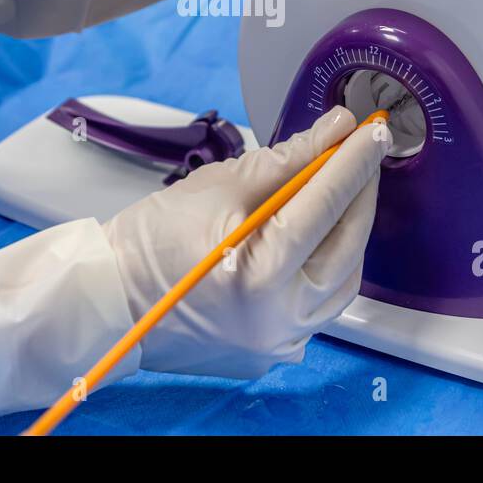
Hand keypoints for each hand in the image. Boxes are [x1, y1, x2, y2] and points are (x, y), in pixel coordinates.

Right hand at [103, 106, 389, 377]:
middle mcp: (279, 319)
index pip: (326, 204)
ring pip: (341, 283)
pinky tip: (316, 238)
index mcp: (260, 274)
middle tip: (364, 153)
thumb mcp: (219, 185)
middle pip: (346, 248)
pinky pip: (317, 306)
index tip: (373, 131)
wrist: (110, 299)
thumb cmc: (150, 241)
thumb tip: (335, 131)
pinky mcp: (274, 352)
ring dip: (348, 235)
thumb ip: (288, 159)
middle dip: (360, 195)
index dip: (354, 161)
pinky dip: (324, 267)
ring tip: (340, 193)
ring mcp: (278, 343)